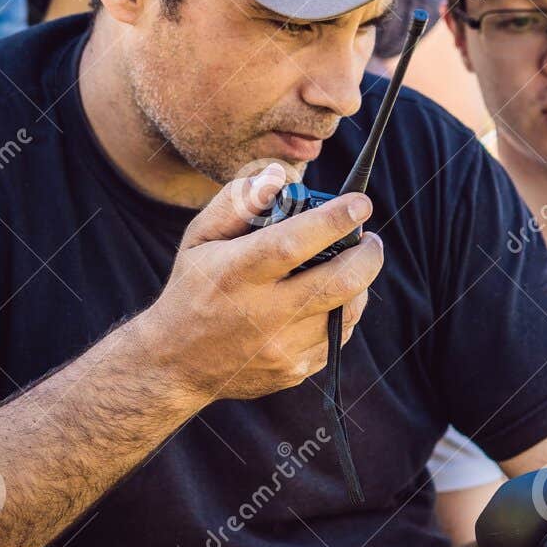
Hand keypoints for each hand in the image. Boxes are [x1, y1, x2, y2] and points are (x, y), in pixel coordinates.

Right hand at [140, 165, 384, 402]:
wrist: (176, 364)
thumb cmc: (193, 289)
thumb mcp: (199, 240)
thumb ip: (238, 202)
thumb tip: (279, 177)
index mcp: (235, 274)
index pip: (292, 243)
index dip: (333, 221)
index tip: (361, 202)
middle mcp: (262, 314)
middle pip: (339, 283)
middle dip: (367, 255)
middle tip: (370, 239)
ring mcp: (282, 348)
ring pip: (348, 310)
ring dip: (358, 284)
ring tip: (348, 266)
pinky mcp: (296, 369)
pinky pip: (338, 336)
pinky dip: (341, 312)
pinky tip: (326, 300)